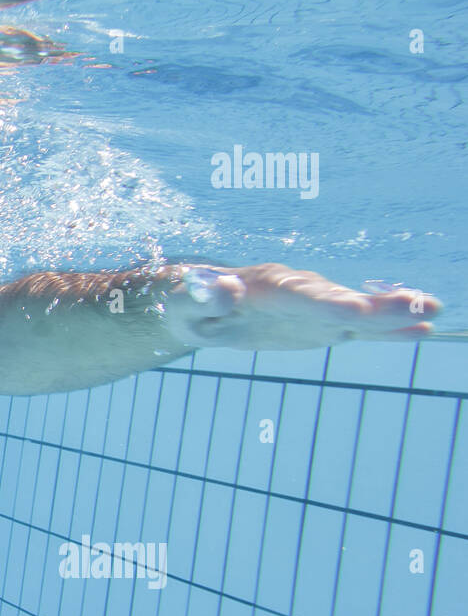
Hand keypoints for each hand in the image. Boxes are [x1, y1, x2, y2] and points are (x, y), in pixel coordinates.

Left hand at [162, 262, 440, 350]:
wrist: (199, 305)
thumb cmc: (188, 303)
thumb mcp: (184, 302)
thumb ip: (203, 294)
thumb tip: (226, 288)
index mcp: (264, 286)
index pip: (297, 294)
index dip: (323, 302)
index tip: (352, 310)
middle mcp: (298, 291)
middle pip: (337, 299)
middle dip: (373, 304)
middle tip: (412, 305)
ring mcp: (314, 308)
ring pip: (357, 311)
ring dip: (392, 311)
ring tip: (431, 310)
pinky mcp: (322, 324)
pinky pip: (359, 328)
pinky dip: (388, 329)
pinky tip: (422, 329)